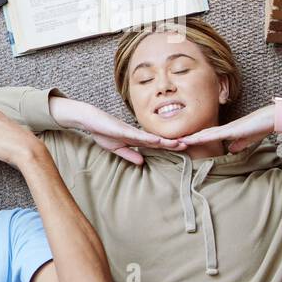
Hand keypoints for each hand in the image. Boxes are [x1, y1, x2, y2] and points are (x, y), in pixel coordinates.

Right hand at [50, 94, 184, 164]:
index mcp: (137, 139)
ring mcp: (132, 132)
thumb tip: (142, 162)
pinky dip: (149, 139)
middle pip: (159, 140)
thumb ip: (130, 155)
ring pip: (153, 138)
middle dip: (174, 143)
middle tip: (190, 145)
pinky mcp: (124, 130)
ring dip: (166, 141)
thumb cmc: (103, 132)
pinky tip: (159, 141)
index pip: (156, 144)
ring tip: (180, 144)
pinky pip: (139, 136)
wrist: (91, 120)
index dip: (169, 146)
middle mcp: (138, 134)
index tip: (183, 148)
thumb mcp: (117, 149)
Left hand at [176, 105, 274, 153]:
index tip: (181, 142)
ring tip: (176, 141)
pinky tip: (193, 139)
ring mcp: (226, 128)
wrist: (272, 118)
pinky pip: (214, 135)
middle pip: (201, 134)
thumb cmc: (261, 127)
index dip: (193, 139)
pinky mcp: (231, 130)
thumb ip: (239, 144)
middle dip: (187, 138)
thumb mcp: (247, 140)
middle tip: (171, 141)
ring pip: (204, 134)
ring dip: (190, 138)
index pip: (206, 136)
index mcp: (226, 131)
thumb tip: (231, 151)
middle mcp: (223, 129)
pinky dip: (203, 137)